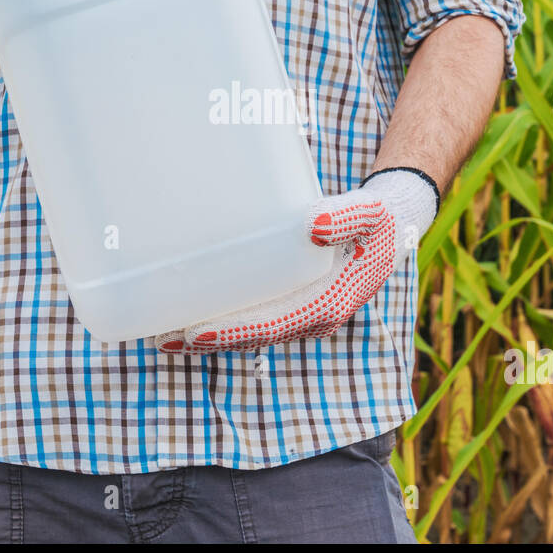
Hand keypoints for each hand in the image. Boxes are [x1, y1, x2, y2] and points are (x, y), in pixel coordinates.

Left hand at [155, 169, 439, 353]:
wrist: (390, 230)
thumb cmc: (377, 219)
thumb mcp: (369, 211)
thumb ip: (345, 216)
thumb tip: (311, 226)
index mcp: (328, 303)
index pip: (273, 324)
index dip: (234, 331)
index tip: (198, 332)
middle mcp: (311, 318)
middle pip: (251, 337)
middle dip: (208, 340)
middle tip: (162, 338)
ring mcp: (300, 315)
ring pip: (248, 334)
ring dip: (207, 337)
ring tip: (162, 335)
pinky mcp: (291, 304)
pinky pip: (252, 320)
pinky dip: (221, 322)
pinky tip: (189, 315)